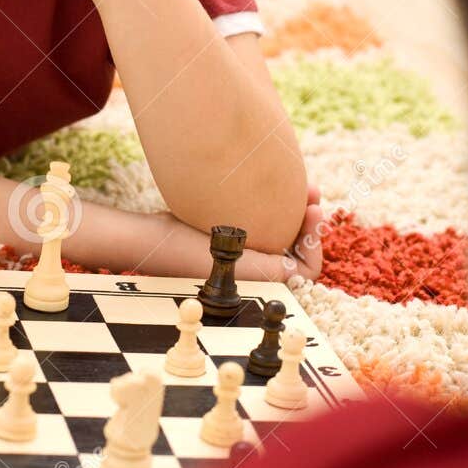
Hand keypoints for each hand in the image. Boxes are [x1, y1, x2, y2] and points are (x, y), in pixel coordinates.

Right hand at [117, 186, 324, 283]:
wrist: (152, 238)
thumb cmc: (191, 251)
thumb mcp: (237, 259)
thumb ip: (274, 270)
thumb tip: (306, 269)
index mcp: (261, 283)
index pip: (307, 271)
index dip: (316, 244)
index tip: (313, 215)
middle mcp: (257, 272)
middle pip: (297, 248)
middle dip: (308, 220)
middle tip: (312, 194)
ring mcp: (245, 256)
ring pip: (282, 233)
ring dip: (294, 210)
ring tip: (303, 184)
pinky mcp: (232, 240)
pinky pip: (264, 225)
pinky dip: (274, 208)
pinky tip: (274, 184)